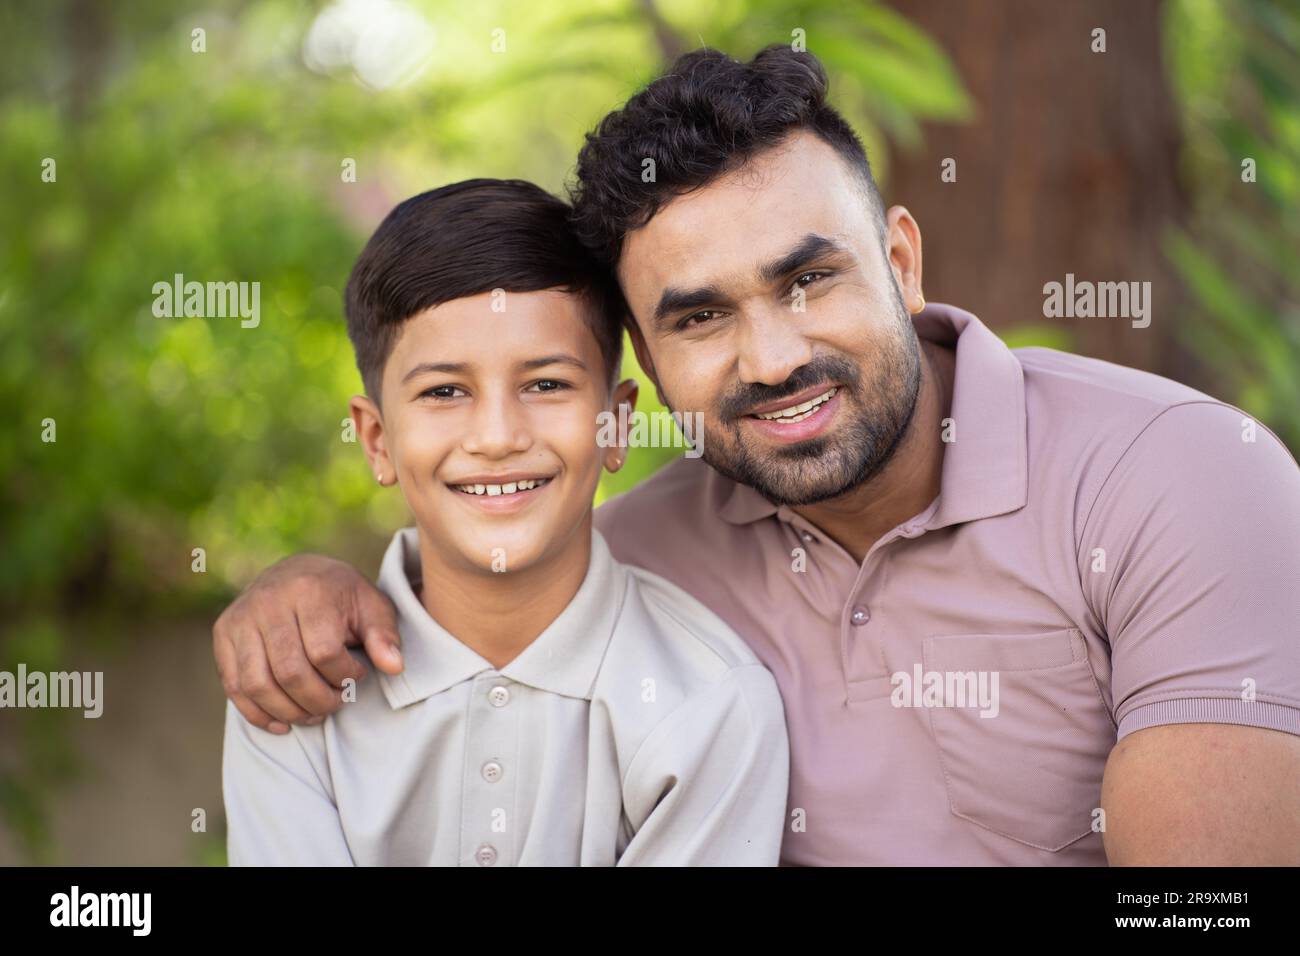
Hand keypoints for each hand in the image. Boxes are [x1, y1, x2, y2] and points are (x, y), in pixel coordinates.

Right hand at [213, 553, 402, 732]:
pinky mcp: (223, 633)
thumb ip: (384, 636)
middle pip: (290, 673)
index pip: (324, 653)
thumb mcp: (372, 607)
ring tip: (313, 714)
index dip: (345, 676)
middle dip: (318, 700)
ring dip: (289, 711)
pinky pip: (234, 686)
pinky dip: (257, 713)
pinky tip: (282, 723)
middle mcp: (268, 601)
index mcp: (309, 591)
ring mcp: (241, 618)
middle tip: (336, 703)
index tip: (358, 675)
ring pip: (258, 684)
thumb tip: (394, 668)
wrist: (297, 571)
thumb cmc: (340, 595)